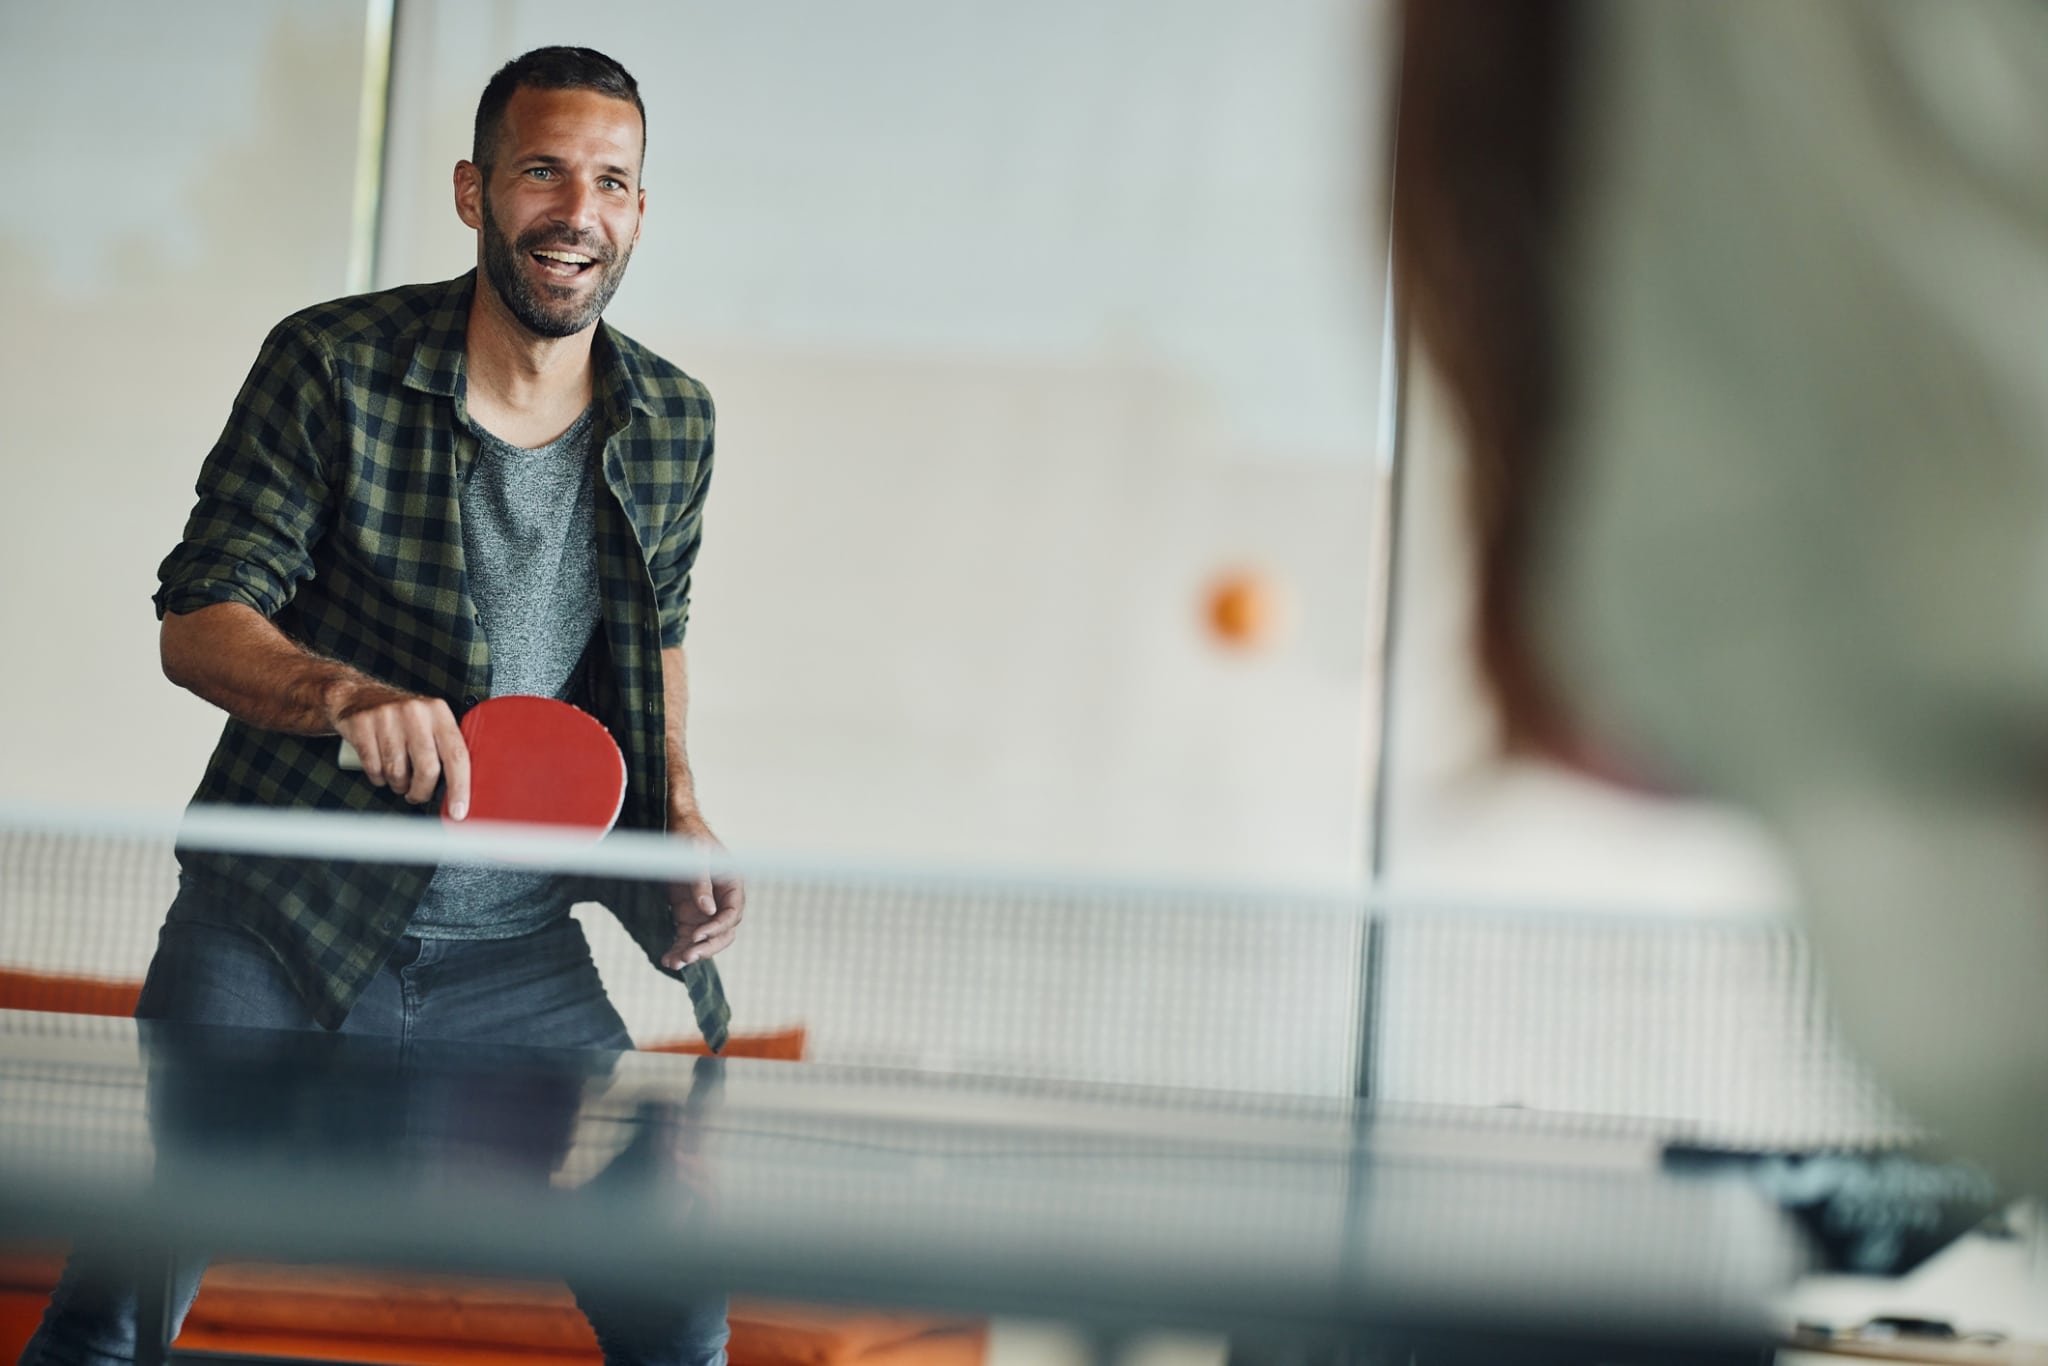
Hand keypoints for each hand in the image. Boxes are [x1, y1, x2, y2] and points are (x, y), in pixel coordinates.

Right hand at [330, 682, 470, 813]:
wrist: (358, 696)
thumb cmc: (401, 717)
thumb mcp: (430, 723)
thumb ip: (445, 749)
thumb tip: (460, 790)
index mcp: (439, 712)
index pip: (457, 754)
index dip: (460, 787)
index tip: (458, 810)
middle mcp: (415, 712)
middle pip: (427, 769)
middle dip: (422, 791)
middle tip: (417, 794)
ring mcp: (387, 717)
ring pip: (397, 772)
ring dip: (398, 785)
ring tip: (398, 778)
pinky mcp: (362, 725)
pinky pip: (373, 768)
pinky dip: (378, 778)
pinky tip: (381, 769)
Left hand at [662, 812, 743, 968]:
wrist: (674, 825)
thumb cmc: (689, 835)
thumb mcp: (695, 855)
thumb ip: (701, 882)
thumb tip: (708, 910)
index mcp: (732, 884)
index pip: (732, 914)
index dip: (717, 928)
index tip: (697, 936)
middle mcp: (721, 900)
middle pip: (723, 933)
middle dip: (706, 947)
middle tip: (687, 956)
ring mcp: (705, 909)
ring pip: (704, 939)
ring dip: (691, 953)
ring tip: (673, 962)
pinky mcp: (688, 913)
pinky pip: (686, 936)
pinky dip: (678, 947)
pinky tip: (667, 958)